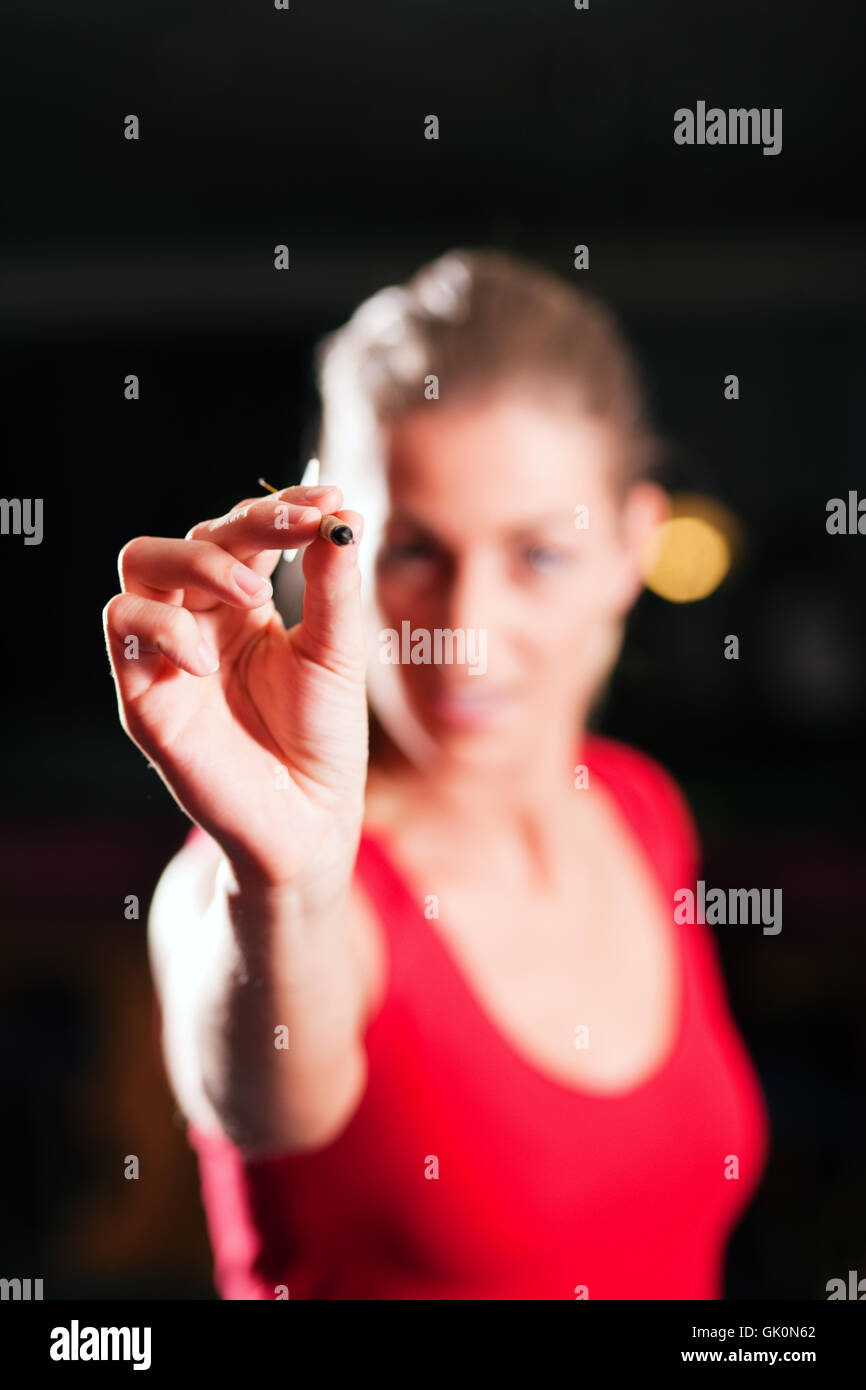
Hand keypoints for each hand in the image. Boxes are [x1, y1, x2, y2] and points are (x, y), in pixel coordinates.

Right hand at [103, 484, 367, 896]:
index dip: (281, 508)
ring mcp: (166, 652)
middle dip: (246, 523)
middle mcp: (198, 618)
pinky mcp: (142, 693)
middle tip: (298, 532)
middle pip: (191, 534)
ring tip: (255, 594)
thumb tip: (340, 510)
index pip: (244, 531)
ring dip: (198, 560)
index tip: (330, 501)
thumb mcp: (337, 652)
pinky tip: (209, 659)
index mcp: (242, 604)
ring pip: (142, 563)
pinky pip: (123, 625)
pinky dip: (163, 624)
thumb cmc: (322, 738)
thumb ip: (333, 585)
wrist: (308, 819)